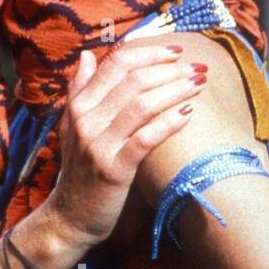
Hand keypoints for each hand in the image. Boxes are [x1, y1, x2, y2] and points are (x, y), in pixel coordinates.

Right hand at [45, 41, 206, 247]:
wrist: (70, 217)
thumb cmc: (79, 171)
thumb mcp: (72, 127)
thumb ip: (79, 90)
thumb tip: (87, 56)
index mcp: (79, 106)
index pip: (116, 64)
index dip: (149, 52)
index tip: (176, 51)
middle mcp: (86, 121)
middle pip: (133, 81)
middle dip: (170, 70)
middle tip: (198, 67)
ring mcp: (98, 145)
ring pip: (142, 105)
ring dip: (175, 90)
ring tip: (198, 84)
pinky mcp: (113, 170)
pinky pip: (145, 139)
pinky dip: (169, 122)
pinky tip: (189, 113)